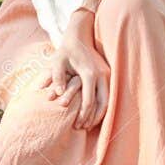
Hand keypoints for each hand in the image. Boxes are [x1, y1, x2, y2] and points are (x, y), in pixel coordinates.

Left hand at [43, 8, 110, 128]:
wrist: (79, 36)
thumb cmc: (65, 50)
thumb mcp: (57, 61)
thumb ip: (56, 77)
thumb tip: (58, 95)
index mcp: (89, 74)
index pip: (89, 101)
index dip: (82, 115)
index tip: (76, 125)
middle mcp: (101, 75)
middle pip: (102, 104)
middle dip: (93, 118)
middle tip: (82, 128)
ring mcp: (106, 75)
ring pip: (108, 101)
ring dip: (100, 114)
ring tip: (88, 125)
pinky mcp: (107, 75)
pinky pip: (108, 95)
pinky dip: (102, 106)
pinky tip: (94, 114)